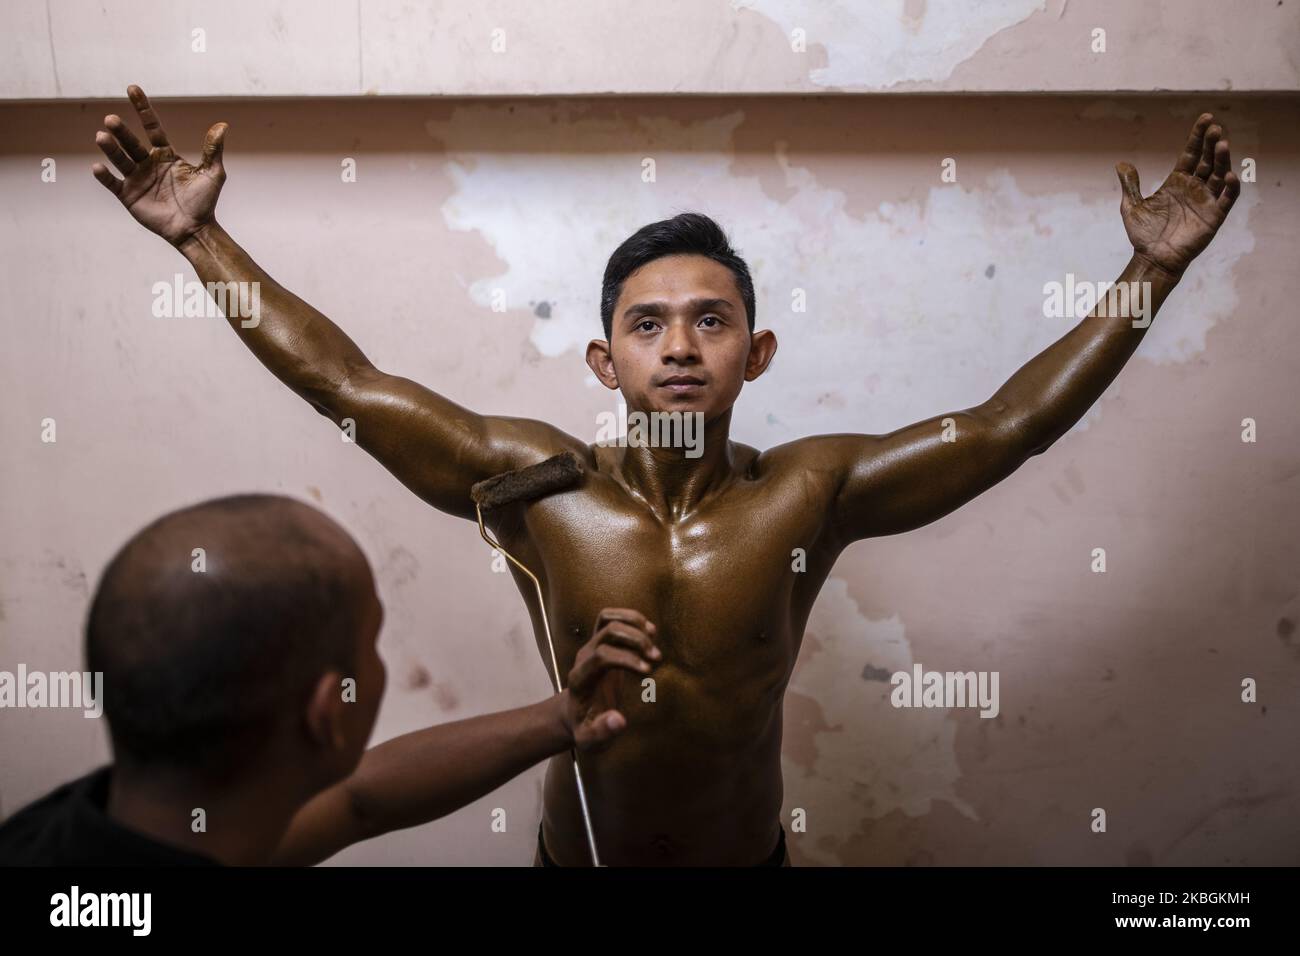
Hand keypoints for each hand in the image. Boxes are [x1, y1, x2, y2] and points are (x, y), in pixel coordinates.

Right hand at [92, 84, 227, 246]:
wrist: (195, 229)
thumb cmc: (204, 202)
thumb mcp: (212, 173)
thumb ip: (213, 150)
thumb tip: (222, 125)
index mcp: (165, 155)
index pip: (152, 127)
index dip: (142, 109)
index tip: (132, 89)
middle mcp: (148, 164)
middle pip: (131, 143)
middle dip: (121, 131)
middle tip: (111, 120)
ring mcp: (137, 179)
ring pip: (120, 159)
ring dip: (110, 148)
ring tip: (101, 136)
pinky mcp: (129, 196)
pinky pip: (113, 184)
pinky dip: (105, 177)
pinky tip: (98, 167)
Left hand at [560, 608, 660, 750]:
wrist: (574, 714)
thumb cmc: (585, 727)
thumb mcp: (590, 739)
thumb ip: (602, 732)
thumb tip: (619, 720)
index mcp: (580, 678)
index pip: (601, 655)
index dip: (626, 659)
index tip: (648, 672)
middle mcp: (584, 657)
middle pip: (607, 631)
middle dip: (635, 640)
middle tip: (657, 657)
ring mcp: (591, 646)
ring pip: (608, 618)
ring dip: (634, 624)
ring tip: (654, 639)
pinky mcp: (601, 642)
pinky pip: (611, 618)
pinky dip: (631, 618)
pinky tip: (650, 632)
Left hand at [1115, 112, 1240, 276]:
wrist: (1152, 259)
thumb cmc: (1143, 235)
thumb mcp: (1131, 206)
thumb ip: (1130, 184)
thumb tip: (1121, 163)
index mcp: (1177, 181)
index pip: (1191, 153)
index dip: (1197, 136)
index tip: (1206, 118)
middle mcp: (1194, 187)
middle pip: (1207, 159)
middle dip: (1211, 143)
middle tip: (1215, 127)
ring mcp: (1206, 200)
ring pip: (1218, 174)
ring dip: (1222, 159)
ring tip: (1221, 144)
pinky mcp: (1214, 216)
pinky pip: (1226, 199)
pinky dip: (1230, 187)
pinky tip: (1228, 175)